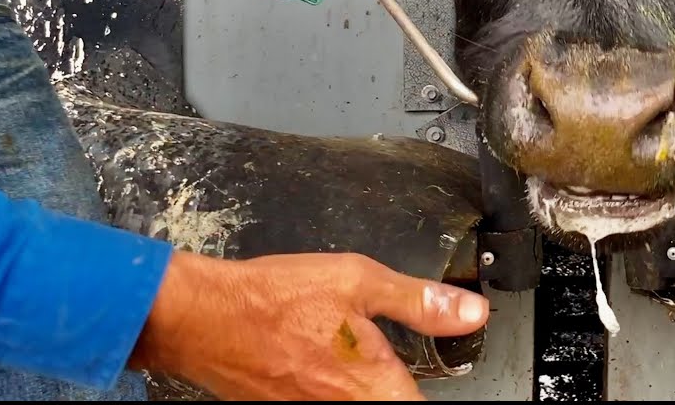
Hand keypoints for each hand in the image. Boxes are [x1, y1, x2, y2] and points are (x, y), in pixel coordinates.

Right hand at [128, 250, 489, 400]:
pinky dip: (338, 394)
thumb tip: (471, 314)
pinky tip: (332, 371)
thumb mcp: (358, 281)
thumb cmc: (275, 298)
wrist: (203, 318)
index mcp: (372, 385)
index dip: (427, 392)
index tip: (425, 374)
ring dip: (370, 393)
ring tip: (358, 364)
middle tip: (396, 367)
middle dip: (400, 391)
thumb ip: (419, 302)